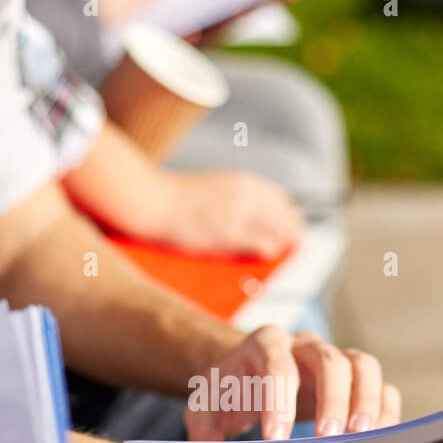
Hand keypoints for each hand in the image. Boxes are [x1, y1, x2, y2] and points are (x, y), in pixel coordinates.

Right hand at [149, 170, 303, 258]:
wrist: (153, 201)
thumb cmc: (176, 198)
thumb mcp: (216, 187)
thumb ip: (238, 198)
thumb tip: (257, 215)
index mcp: (246, 182)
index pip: (283, 202)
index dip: (288, 219)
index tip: (287, 230)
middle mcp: (249, 196)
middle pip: (287, 219)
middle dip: (289, 235)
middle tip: (286, 248)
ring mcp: (241, 215)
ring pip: (280, 235)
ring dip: (279, 246)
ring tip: (272, 255)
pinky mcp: (231, 235)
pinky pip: (264, 247)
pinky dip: (266, 255)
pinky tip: (259, 260)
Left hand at [184, 326, 401, 440]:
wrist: (249, 379)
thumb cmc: (229, 394)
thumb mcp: (206, 406)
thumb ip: (202, 424)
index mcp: (266, 343)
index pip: (276, 365)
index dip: (278, 401)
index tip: (275, 440)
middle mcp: (305, 345)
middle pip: (329, 361)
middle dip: (332, 400)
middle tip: (328, 439)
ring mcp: (336, 358)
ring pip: (364, 366)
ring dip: (368, 401)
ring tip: (363, 438)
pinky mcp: (356, 380)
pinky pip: (383, 387)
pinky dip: (387, 411)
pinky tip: (380, 442)